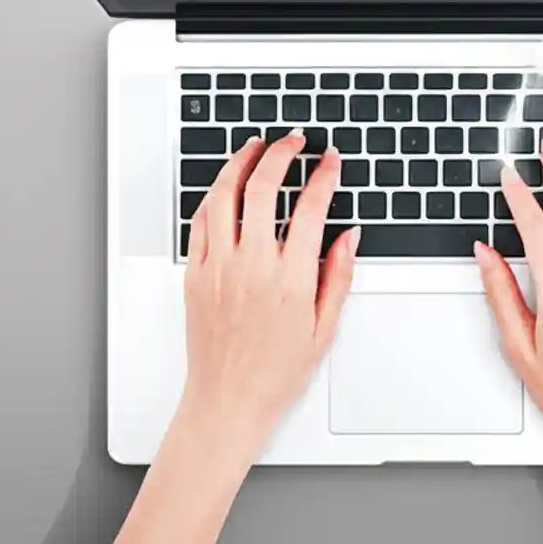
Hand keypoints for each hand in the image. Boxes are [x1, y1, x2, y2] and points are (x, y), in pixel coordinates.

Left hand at [180, 130, 359, 447]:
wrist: (228, 401)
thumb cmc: (275, 373)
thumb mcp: (324, 328)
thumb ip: (338, 276)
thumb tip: (347, 235)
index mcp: (290, 280)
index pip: (311, 207)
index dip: (324, 175)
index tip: (330, 160)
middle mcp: (251, 267)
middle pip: (263, 188)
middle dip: (282, 153)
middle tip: (294, 142)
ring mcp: (218, 268)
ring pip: (223, 196)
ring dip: (240, 163)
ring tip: (255, 147)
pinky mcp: (195, 275)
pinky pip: (200, 222)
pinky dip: (214, 196)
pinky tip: (226, 187)